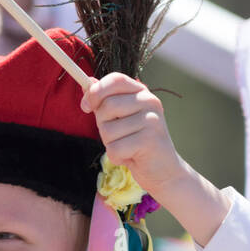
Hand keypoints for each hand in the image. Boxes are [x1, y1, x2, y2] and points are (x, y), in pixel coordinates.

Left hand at [80, 73, 231, 245]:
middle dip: (102, 125)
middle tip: (117, 136)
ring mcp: (151, 120)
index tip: (86, 107)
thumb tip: (87, 83)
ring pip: (108, 130)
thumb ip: (105, 101)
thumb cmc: (136, 143)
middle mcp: (149, 102)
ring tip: (126, 147)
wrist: (163, 170)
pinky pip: (115, 148)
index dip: (96, 92)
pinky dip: (117, 157)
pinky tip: (131, 157)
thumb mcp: (120, 118)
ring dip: (110, 144)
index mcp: (142, 92)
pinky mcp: (149, 140)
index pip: (115, 79)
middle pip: (107, 106)